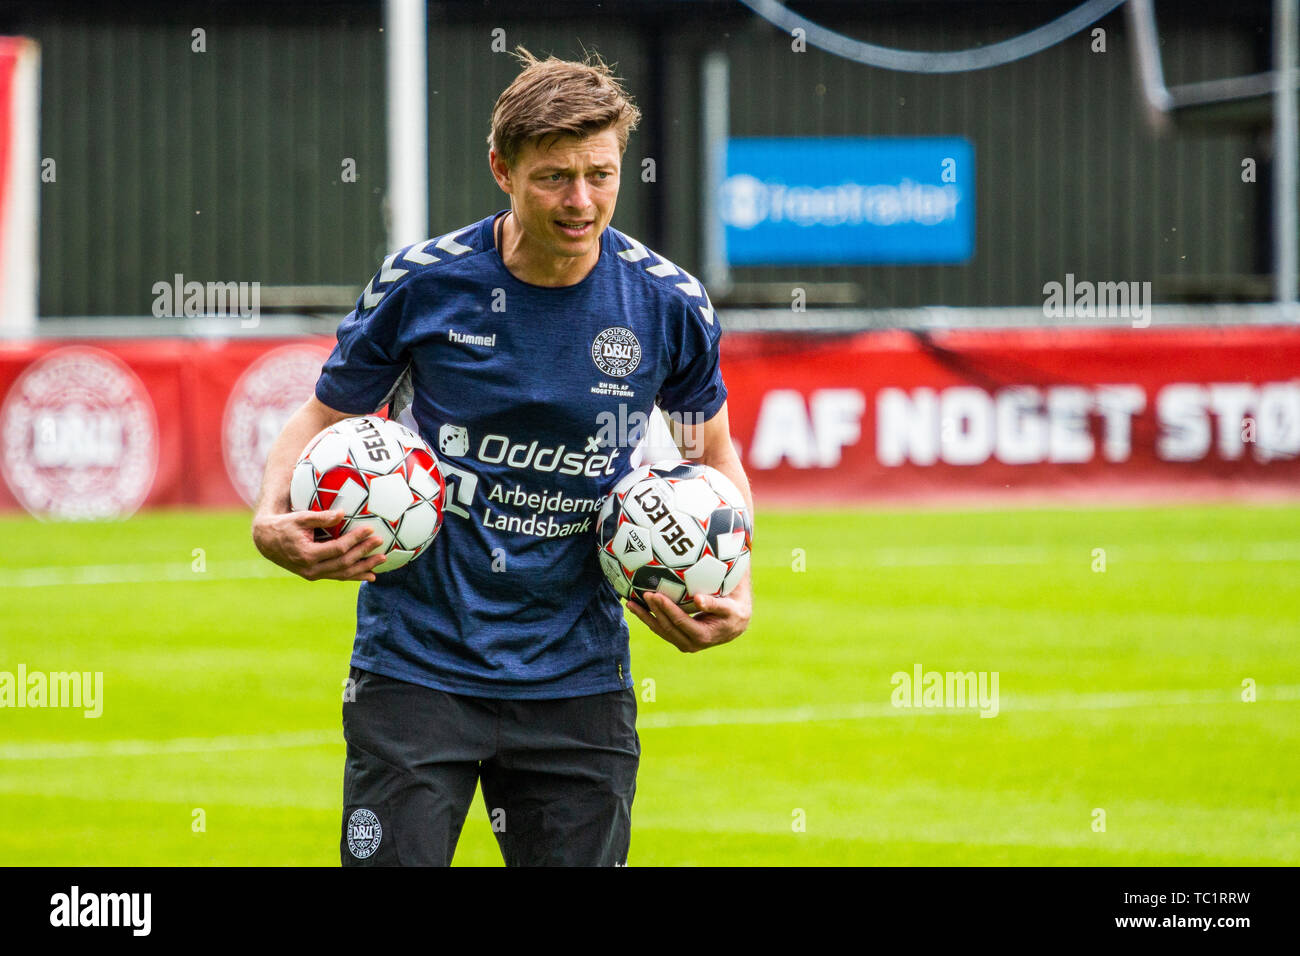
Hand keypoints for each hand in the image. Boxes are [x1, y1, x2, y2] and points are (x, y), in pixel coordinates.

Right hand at [252, 509, 386, 581]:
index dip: (356, 540)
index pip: (338, 548)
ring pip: (343, 573)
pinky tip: (369, 574)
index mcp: (307, 554)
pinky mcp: (315, 575)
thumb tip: (342, 513)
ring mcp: (313, 574)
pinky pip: (338, 576)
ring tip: (381, 562)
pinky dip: (354, 575)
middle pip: (344, 563)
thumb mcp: (300, 518)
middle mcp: (311, 568)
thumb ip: (320, 516)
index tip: (370, 529)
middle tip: (380, 544)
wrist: (267, 542)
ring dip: (363, 568)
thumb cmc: (285, 525)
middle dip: (364, 554)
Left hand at [626, 574, 751, 652]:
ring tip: (630, 603)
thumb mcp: (729, 608)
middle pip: (666, 627)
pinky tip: (638, 607)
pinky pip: (661, 628)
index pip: (679, 622)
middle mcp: (690, 644)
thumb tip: (697, 599)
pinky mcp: (678, 639)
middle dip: (652, 611)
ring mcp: (682, 643)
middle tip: (643, 594)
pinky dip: (649, 618)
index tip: (656, 595)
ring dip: (645, 617)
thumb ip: (714, 604)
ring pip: (660, 630)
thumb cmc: (734, 612)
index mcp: (702, 637)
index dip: (666, 609)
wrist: (735, 625)